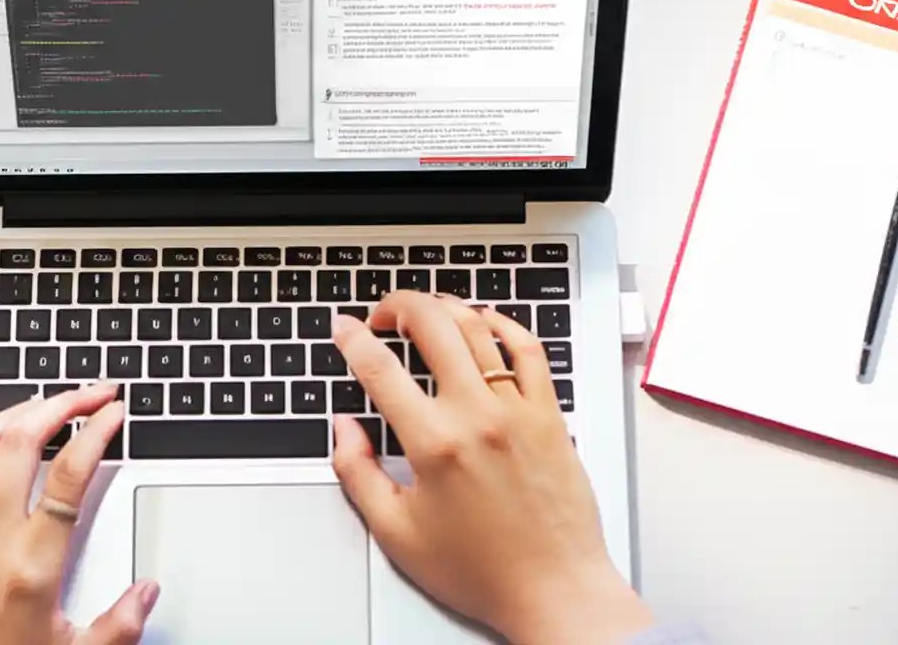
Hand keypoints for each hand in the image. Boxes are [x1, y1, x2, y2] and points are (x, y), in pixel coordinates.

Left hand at [0, 383, 157, 644]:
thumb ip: (120, 624)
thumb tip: (146, 592)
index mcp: (32, 569)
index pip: (69, 475)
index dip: (96, 431)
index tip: (114, 412)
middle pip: (22, 444)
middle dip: (61, 404)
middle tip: (88, 393)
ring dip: (10, 416)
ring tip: (40, 404)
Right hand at [330, 292, 651, 644]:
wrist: (554, 591)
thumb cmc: (482, 570)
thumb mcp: (397, 533)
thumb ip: (358, 474)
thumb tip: (343, 429)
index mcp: (434, 444)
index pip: (381, 369)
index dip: (353, 338)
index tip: (342, 326)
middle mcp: (478, 416)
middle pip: (432, 326)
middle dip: (398, 306)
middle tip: (382, 316)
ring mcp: (519, 410)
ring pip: (479, 328)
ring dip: (445, 307)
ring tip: (425, 311)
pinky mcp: (550, 415)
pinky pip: (529, 350)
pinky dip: (505, 324)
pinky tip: (486, 321)